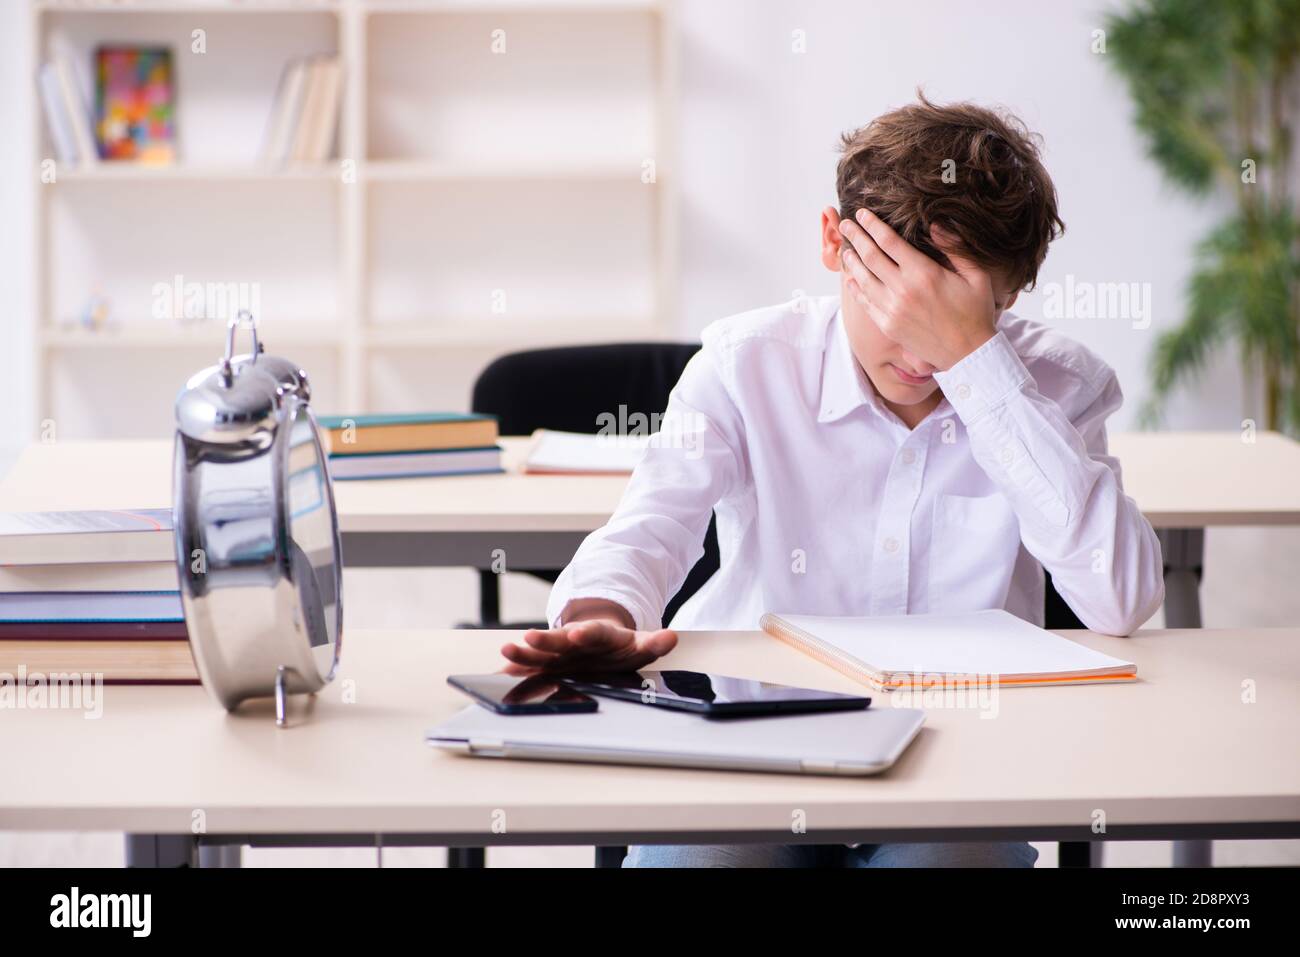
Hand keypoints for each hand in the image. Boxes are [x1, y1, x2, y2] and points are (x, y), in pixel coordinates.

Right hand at [501, 618, 677, 673]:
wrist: (604, 642)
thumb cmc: (622, 647)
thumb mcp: (642, 645)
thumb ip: (655, 642)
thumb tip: (671, 637)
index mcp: (601, 636)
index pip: (594, 633)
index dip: (586, 633)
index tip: (577, 633)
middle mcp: (576, 641)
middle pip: (560, 639)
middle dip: (545, 641)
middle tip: (528, 638)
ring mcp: (561, 652)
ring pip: (541, 650)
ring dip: (524, 652)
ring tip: (507, 650)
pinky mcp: (551, 662)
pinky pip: (531, 664)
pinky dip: (517, 668)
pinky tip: (502, 671)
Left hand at [838, 209, 997, 370]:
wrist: (968, 353)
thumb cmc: (975, 312)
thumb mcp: (975, 275)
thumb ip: (954, 248)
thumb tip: (936, 224)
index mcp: (923, 272)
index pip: (889, 242)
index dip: (873, 225)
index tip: (862, 214)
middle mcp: (903, 289)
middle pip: (870, 256)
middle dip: (856, 236)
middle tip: (845, 223)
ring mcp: (892, 309)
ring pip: (862, 279)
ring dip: (851, 261)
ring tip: (845, 249)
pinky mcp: (888, 325)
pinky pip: (865, 303)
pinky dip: (855, 288)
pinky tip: (850, 279)